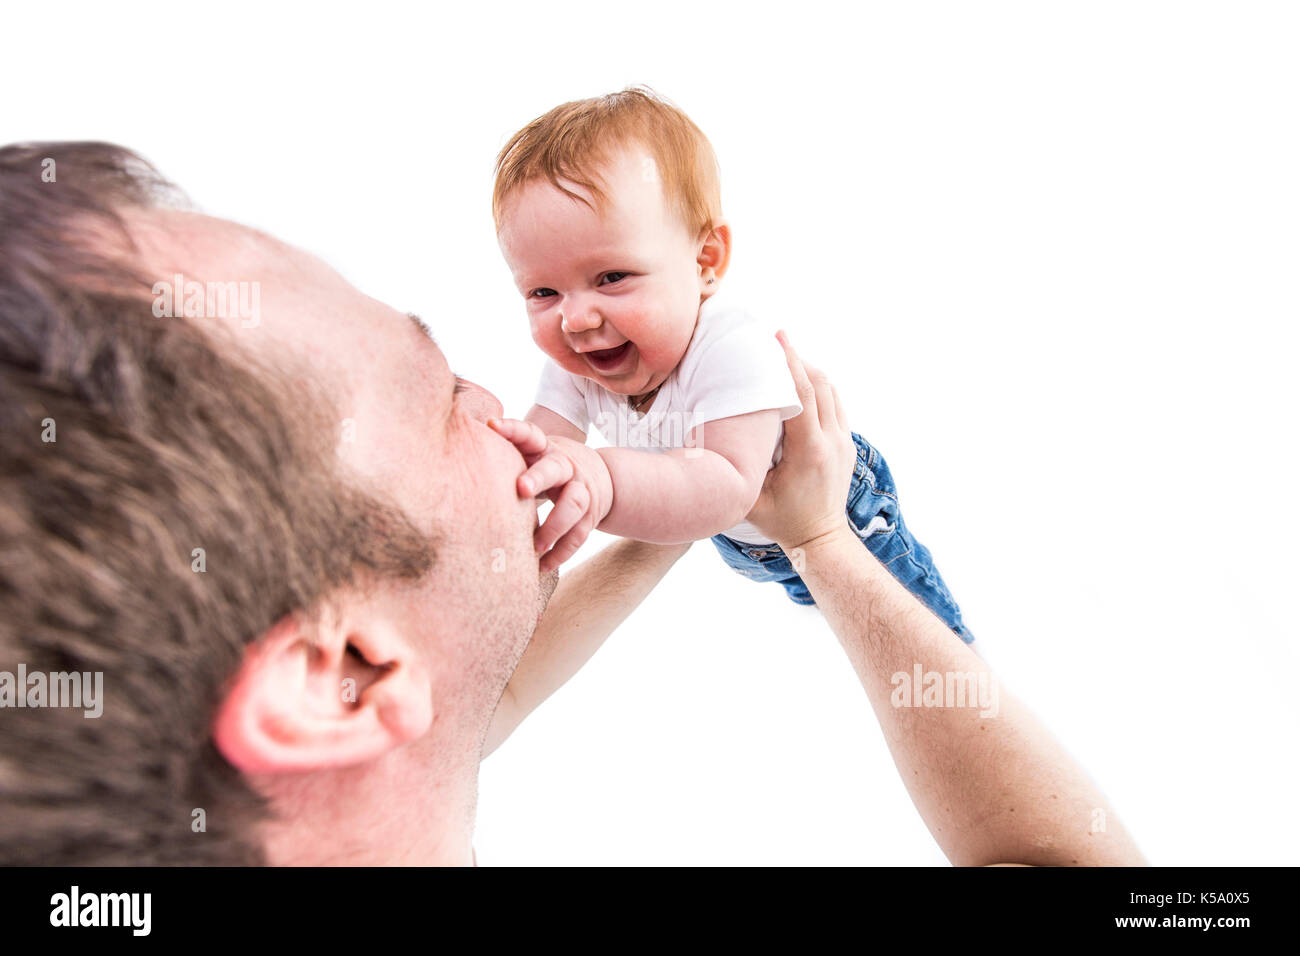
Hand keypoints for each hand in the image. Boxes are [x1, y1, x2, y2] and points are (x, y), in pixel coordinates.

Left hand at [487, 418, 613, 571]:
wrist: (601, 477)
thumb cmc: (547, 468)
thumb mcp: (531, 455)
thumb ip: (504, 455)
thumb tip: (454, 452)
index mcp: (545, 448)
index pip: (530, 433)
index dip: (512, 429)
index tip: (491, 425)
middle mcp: (566, 466)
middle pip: (556, 468)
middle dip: (539, 477)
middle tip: (521, 489)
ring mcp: (582, 490)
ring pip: (575, 505)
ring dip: (554, 526)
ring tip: (534, 547)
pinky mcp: (590, 516)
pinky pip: (578, 536)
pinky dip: (560, 553)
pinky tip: (542, 567)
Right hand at [746, 331, 856, 551]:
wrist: (821, 540)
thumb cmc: (783, 522)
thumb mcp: (751, 500)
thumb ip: (734, 472)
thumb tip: (706, 447)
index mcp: (809, 451)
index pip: (802, 394)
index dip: (790, 362)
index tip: (778, 338)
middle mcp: (832, 441)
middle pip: (820, 383)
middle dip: (798, 359)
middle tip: (775, 341)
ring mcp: (844, 441)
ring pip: (832, 390)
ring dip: (809, 372)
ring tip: (785, 360)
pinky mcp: (847, 444)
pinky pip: (836, 404)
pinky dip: (819, 388)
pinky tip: (800, 385)